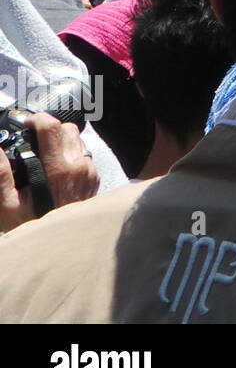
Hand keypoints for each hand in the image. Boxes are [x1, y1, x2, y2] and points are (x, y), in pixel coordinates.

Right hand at [0, 111, 98, 232]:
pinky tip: (54, 167)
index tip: (25, 124)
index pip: (53, 128)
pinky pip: (83, 155)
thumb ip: (1, 174)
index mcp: (59, 169)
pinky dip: (69, 154)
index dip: (37, 120)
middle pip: (68, 129)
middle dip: (49, 129)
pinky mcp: (93, 179)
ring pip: (77, 141)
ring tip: (42, 154)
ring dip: (60, 141)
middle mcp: (79, 167)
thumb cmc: (30, 226)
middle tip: (31, 139)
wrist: (57, 246)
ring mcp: (89, 172)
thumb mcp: (6, 204)